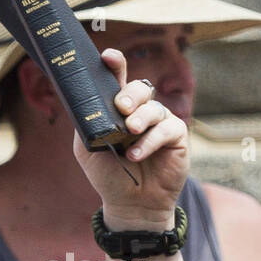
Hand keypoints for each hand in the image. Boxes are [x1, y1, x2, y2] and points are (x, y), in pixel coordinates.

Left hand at [73, 49, 188, 232]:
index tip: (108, 57)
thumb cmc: (108, 175)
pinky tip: (135, 154)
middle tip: (120, 106)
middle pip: (139, 88)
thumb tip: (83, 103)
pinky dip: (149, 141)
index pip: (119, 82)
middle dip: (129, 94)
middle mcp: (141, 112)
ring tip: (128, 132)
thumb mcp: (87, 149)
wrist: (129, 204)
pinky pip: (167, 129)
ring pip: (154, 107)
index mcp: (118, 111)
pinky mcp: (177, 138)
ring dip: (139, 118)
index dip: (116, 65)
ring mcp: (160, 123)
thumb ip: (85, 124)